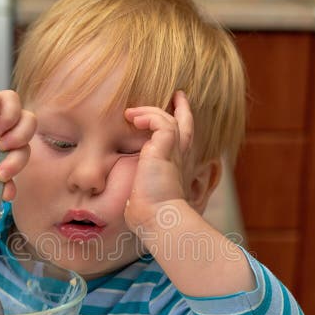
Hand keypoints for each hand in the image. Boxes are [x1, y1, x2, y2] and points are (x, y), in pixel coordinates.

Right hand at [0, 84, 34, 199]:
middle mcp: (4, 125)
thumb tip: (9, 195)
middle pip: (29, 120)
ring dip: (10, 116)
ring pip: (12, 99)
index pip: (24, 148)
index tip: (2, 174)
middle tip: (3, 147)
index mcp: (9, 144)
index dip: (18, 162)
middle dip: (22, 134)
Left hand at [123, 90, 193, 230]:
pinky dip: (148, 116)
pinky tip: (134, 120)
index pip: (178, 144)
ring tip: (131, 114)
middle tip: (178, 94)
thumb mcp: (144, 198)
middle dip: (182, 108)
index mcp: (173, 169)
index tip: (168, 119)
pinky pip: (161, 121)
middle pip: (186, 125)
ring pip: (169, 119)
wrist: (158, 219)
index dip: (176, 130)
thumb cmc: (148, 216)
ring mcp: (174, 153)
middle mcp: (178, 158)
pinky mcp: (165, 149)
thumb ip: (140, 191)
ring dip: (150, 110)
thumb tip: (128, 201)